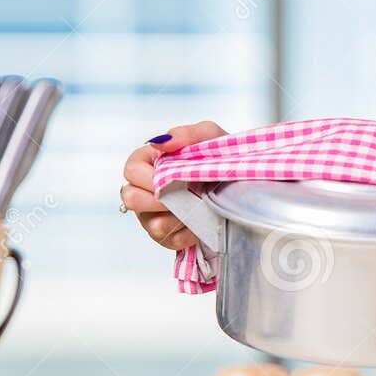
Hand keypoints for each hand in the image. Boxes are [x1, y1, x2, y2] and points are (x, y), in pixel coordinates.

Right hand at [121, 121, 227, 250]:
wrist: (244, 182)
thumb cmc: (221, 155)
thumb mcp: (209, 136)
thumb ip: (185, 135)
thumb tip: (160, 143)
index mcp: (150, 162)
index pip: (131, 169)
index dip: (146, 176)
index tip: (169, 178)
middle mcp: (145, 190)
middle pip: (130, 198)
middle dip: (157, 199)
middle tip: (183, 194)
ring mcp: (153, 215)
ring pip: (151, 224)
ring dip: (178, 216)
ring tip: (199, 206)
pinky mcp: (168, 236)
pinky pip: (171, 240)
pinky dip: (189, 232)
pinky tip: (202, 221)